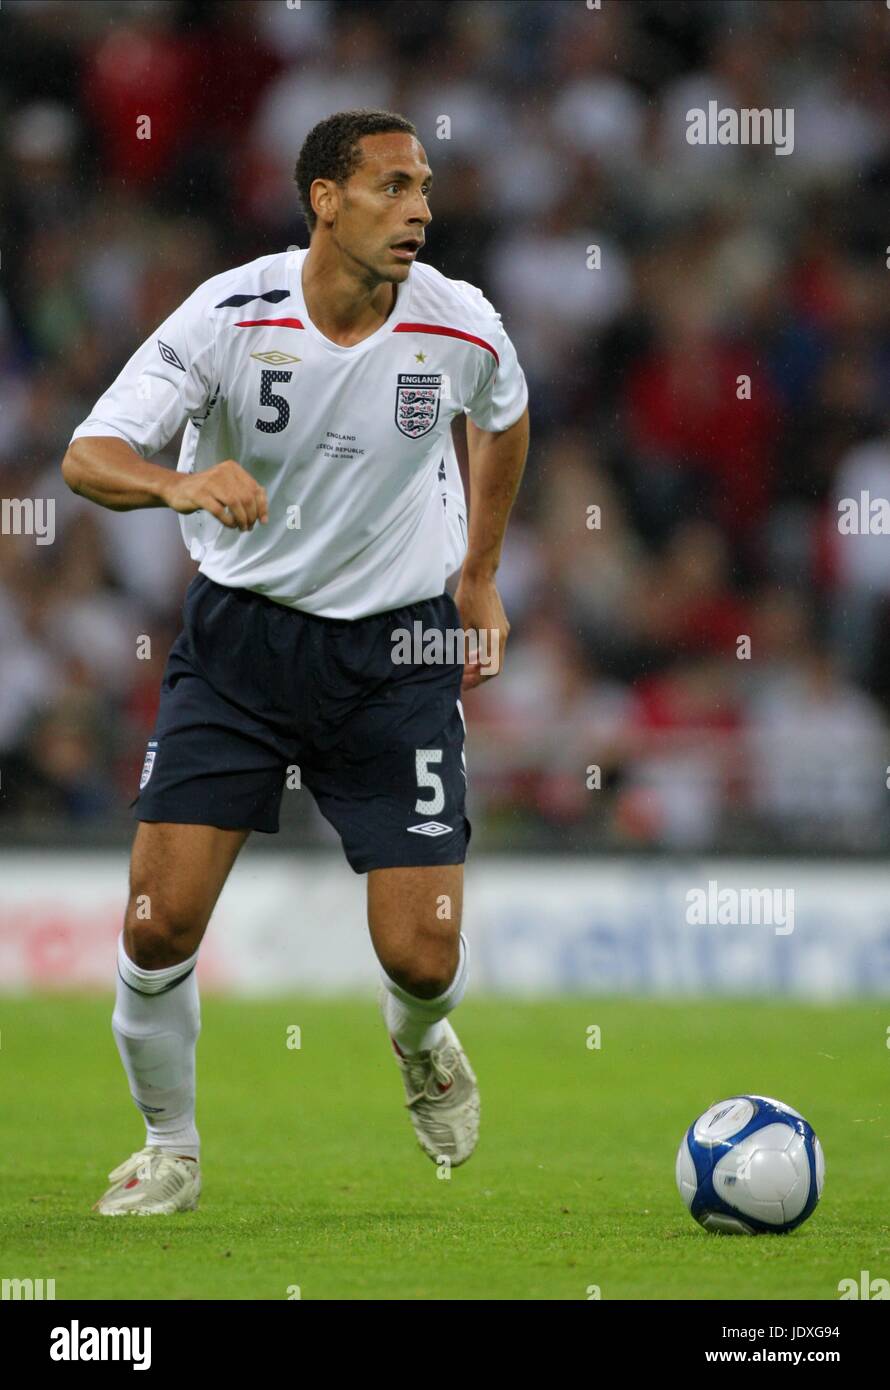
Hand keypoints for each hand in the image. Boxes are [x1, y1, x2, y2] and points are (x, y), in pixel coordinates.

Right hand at [164, 459, 268, 530]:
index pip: (255, 488)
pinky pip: (220, 510)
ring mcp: (211, 482)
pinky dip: (228, 521)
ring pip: (235, 503)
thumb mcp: (227, 486)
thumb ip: (245, 493)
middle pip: (246, 497)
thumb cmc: (206, 490)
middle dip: (251, 516)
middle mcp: (223, 472)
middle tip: (248, 526)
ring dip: (241, 519)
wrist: (177, 488)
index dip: (262, 506)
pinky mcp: (200, 494)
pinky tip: (230, 525)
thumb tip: (262, 512)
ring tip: (240, 527)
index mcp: (233, 468)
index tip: (263, 521)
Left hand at [453, 571, 508, 690]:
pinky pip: (495, 647)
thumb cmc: (468, 598)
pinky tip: (472, 653)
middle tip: (462, 678)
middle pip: (495, 666)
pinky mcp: (501, 625)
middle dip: (478, 674)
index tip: (463, 682)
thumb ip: (462, 648)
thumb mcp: (460, 625)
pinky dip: (485, 654)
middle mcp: (502, 636)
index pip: (491, 670)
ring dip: (481, 665)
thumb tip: (460, 668)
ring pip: (496, 657)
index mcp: (493, 638)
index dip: (477, 680)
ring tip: (465, 667)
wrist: (481, 576)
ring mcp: (503, 630)